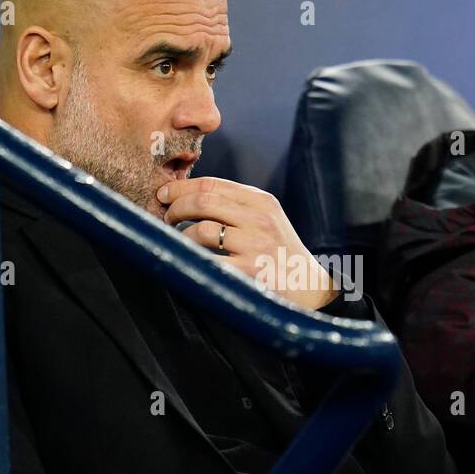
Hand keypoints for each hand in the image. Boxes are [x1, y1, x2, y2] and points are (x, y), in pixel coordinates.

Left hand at [158, 177, 336, 311]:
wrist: (310, 289)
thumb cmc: (280, 253)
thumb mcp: (267, 220)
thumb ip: (237, 206)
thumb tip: (190, 196)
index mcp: (262, 202)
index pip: (212, 184)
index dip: (181, 187)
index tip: (164, 195)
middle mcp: (259, 219)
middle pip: (203, 201)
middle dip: (175, 207)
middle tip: (165, 217)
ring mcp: (255, 246)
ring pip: (201, 230)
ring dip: (179, 235)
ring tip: (176, 242)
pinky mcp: (249, 272)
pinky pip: (207, 261)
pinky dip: (190, 260)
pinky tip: (187, 262)